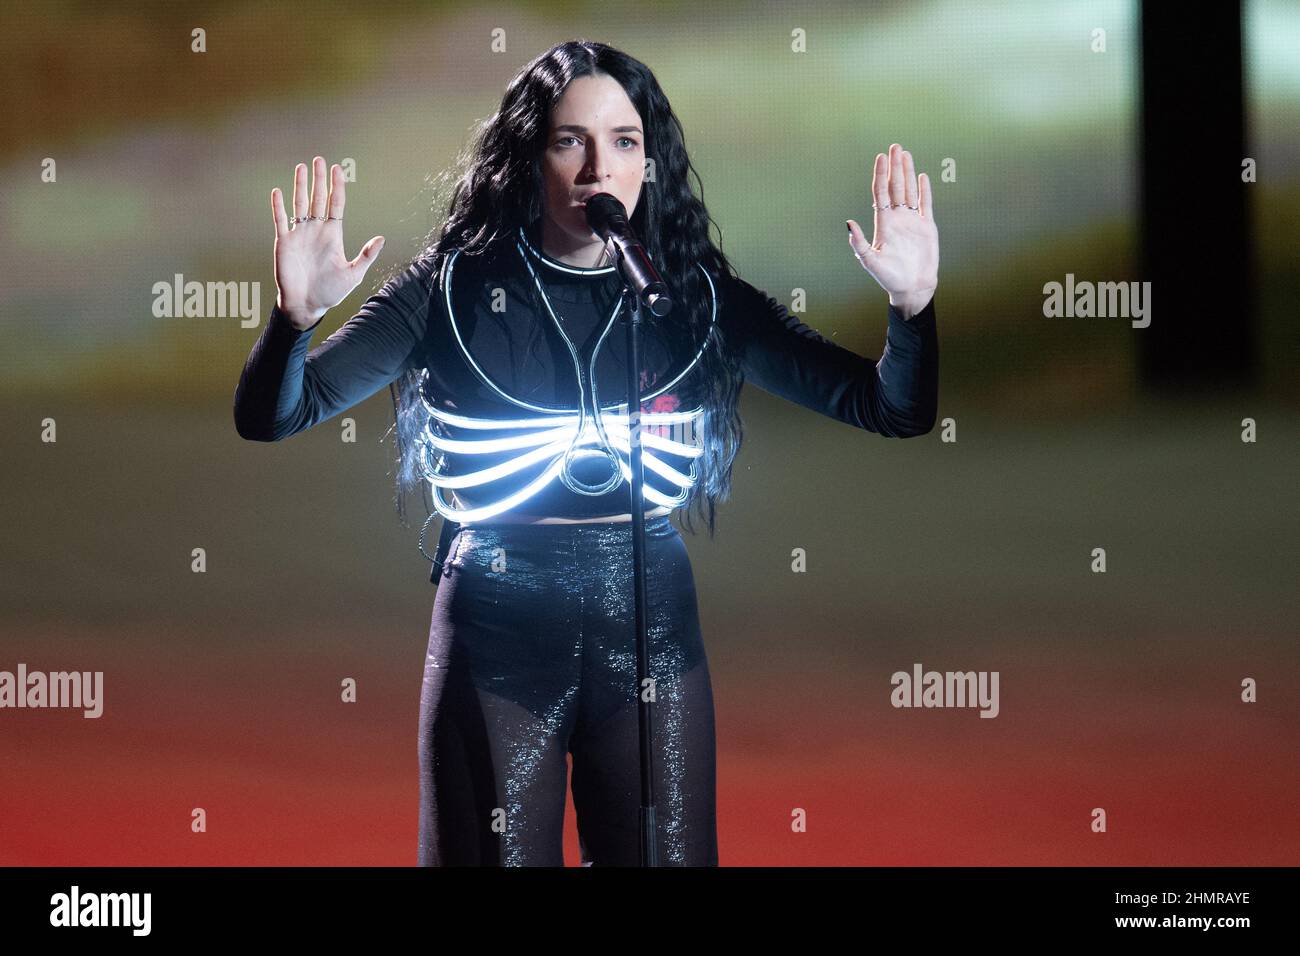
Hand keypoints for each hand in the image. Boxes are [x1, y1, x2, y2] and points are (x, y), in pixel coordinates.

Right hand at [270, 156, 384, 329]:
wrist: (307, 305)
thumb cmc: (330, 291)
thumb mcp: (353, 274)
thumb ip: (366, 256)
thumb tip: (381, 239)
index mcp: (333, 235)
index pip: (336, 205)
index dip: (337, 187)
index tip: (338, 169)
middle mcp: (316, 230)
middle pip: (318, 199)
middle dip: (319, 179)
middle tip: (319, 160)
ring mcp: (299, 234)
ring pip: (300, 204)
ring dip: (300, 186)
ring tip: (301, 168)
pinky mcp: (284, 242)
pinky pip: (281, 220)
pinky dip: (279, 206)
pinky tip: (278, 192)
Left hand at [847, 143, 938, 317]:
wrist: (912, 288)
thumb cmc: (889, 277)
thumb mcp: (870, 261)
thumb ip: (860, 243)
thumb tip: (848, 223)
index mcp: (883, 223)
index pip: (881, 193)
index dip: (880, 175)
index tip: (880, 158)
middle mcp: (897, 218)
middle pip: (895, 187)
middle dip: (894, 167)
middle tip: (895, 146)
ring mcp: (912, 221)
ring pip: (909, 191)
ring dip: (907, 172)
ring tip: (905, 154)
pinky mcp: (927, 226)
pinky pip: (925, 204)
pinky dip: (924, 190)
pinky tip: (921, 176)